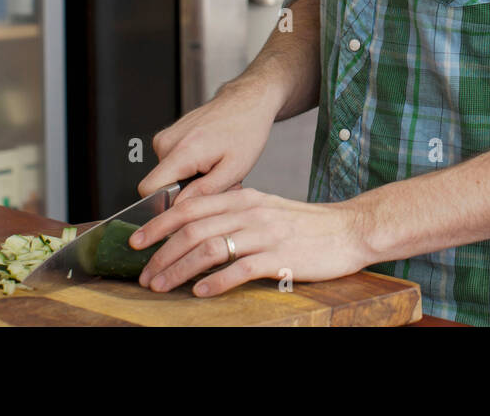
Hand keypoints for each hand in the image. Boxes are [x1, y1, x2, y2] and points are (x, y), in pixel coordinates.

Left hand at [129, 187, 374, 296]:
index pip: (191, 207)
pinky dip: (215, 282)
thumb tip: (197, 227)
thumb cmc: (308, 225)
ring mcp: (265, 234)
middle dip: (162, 253)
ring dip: (179, 270)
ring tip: (163, 286)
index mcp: (245, 198)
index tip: (138, 242)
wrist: (351, 229)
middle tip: (145, 274)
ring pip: (209, 249)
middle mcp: (251, 212)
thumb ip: (235, 214)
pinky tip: (201, 292)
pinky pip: (239, 269)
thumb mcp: (268, 209)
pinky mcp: (280, 257)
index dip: (159, 224)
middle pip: (193, 229)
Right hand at [137, 77, 282, 202]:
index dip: (165, 204)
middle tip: (215, 183)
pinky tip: (209, 160)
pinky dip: (188, 167)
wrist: (247, 101)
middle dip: (184, 192)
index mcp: (183, 150)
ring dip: (189, 179)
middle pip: (159, 184)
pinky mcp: (169, 135)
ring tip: (215, 169)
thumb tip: (179, 207)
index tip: (189, 204)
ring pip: (166, 175)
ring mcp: (166, 136)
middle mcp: (168, 142)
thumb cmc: (246, 131)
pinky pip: (171, 163)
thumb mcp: (234, 169)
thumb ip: (204, 191)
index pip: (148, 189)